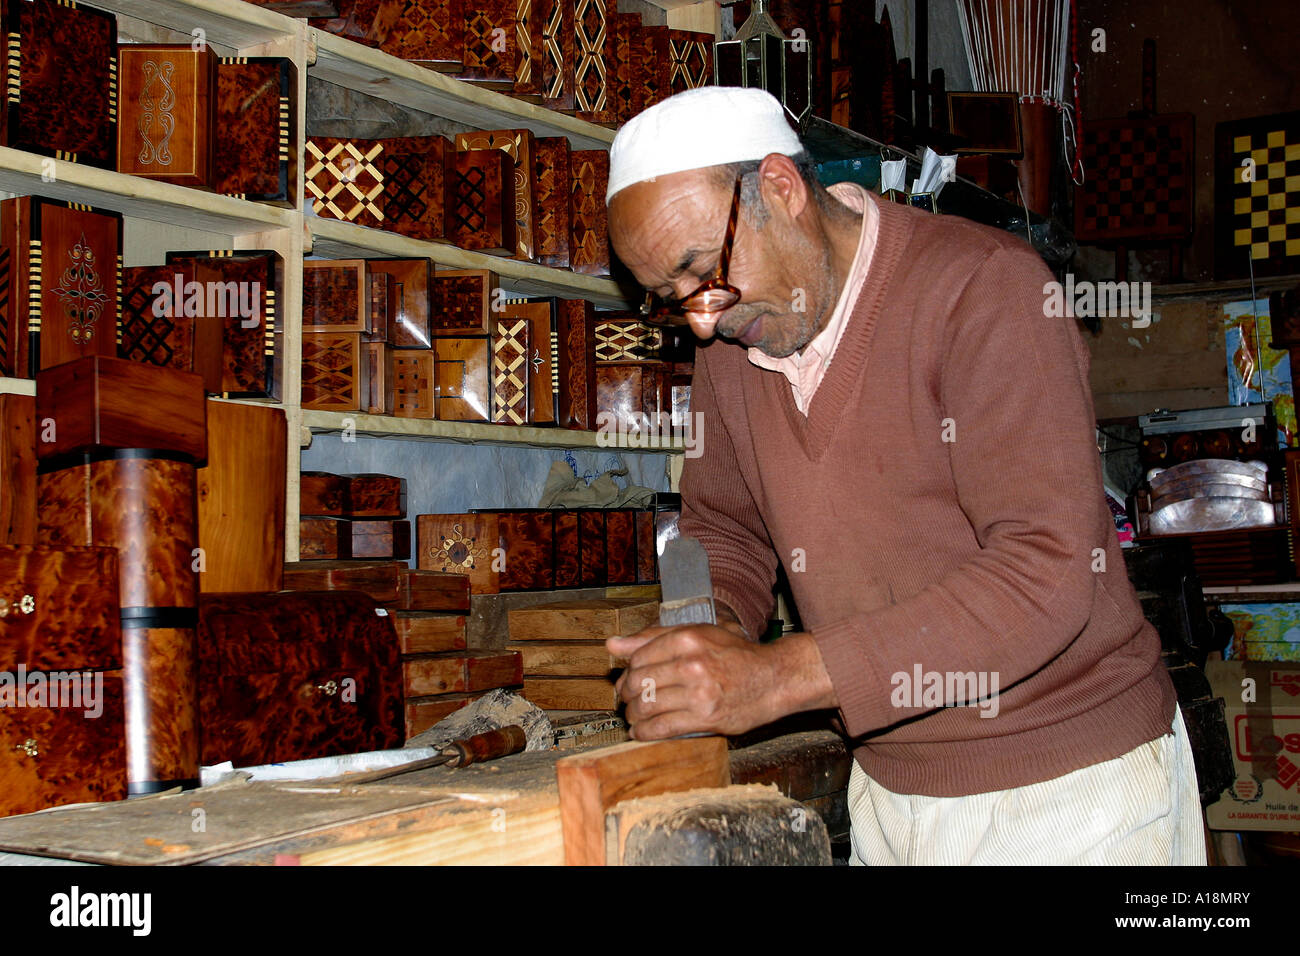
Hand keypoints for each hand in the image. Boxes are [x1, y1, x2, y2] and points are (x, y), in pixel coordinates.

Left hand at [607, 624, 791, 739]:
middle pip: (639, 682)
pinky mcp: (705, 718)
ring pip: (647, 706)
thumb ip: (653, 638)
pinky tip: (640, 732)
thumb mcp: (698, 634)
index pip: (639, 657)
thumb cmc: (736, 655)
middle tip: (625, 700)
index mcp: (687, 638)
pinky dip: (644, 732)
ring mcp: (698, 692)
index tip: (626, 680)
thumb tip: (612, 645)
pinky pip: (662, 727)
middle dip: (626, 695)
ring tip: (633, 716)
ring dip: (633, 715)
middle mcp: (691, 664)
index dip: (626, 672)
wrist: (773, 678)